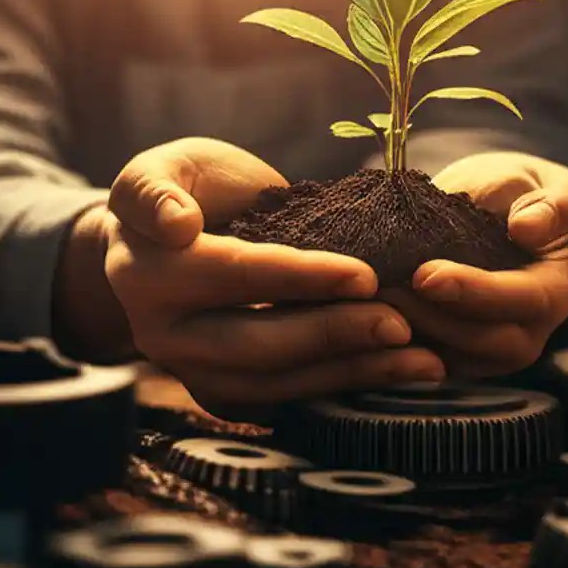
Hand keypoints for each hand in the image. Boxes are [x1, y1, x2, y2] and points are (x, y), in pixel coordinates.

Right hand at [93, 137, 444, 410]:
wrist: (171, 239)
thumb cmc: (181, 190)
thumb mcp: (162, 169)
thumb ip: (158, 191)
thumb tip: (178, 224)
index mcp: (145, 274)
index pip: (236, 275)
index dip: (302, 277)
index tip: (367, 275)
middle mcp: (162, 335)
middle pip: (256, 345)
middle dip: (334, 336)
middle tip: (402, 325)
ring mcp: (192, 372)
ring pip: (276, 384)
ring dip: (352, 374)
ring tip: (422, 362)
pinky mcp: (225, 394)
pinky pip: (287, 398)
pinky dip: (344, 387)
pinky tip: (395, 374)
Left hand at [380, 152, 567, 376]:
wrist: (494, 211)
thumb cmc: (521, 194)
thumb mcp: (549, 187)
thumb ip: (550, 205)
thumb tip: (528, 228)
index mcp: (552, 292)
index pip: (519, 301)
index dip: (472, 292)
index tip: (425, 275)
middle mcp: (526, 333)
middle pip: (482, 341)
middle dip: (429, 317)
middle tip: (382, 289)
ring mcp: (488, 351)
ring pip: (448, 359)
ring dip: (405, 332)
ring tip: (367, 299)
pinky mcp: (453, 356)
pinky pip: (423, 362)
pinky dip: (391, 343)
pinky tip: (361, 314)